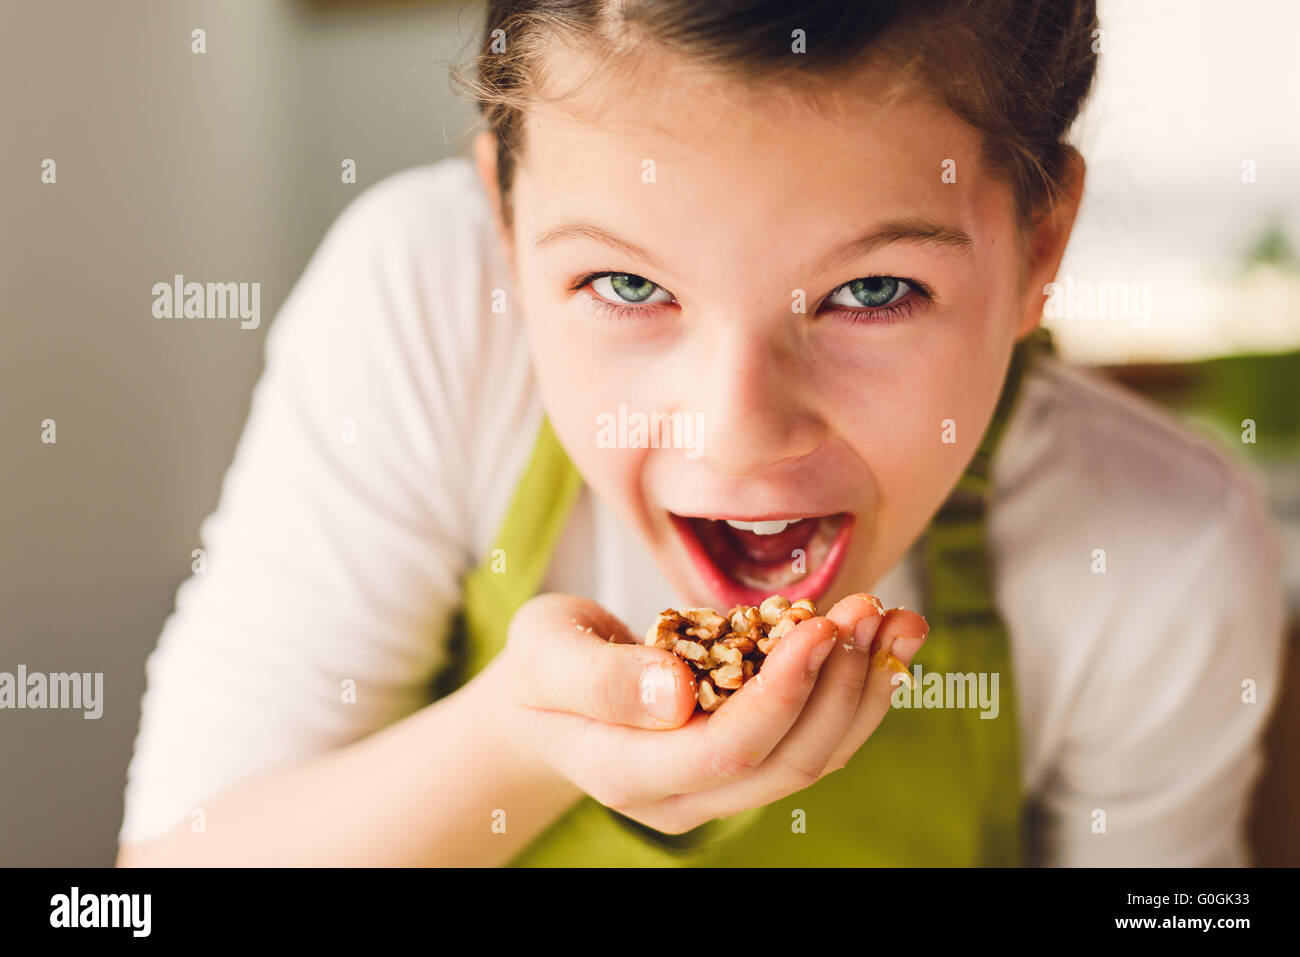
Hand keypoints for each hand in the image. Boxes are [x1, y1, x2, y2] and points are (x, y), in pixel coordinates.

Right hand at [484, 591, 928, 834]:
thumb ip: (599, 675)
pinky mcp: (746, 764)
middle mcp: (682, 797)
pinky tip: (881, 641)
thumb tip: (676, 691)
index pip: (726, 749)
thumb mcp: (544, 650)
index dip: (782, 693)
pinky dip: (855, 692)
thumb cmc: (543, 665)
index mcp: (627, 772)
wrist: (549, 697)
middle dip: (840, 685)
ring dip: (864, 690)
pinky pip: (815, 741)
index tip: (818, 626)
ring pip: (814, 758)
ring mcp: (717, 790)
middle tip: (871, 608)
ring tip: (896, 620)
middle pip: (787, 762)